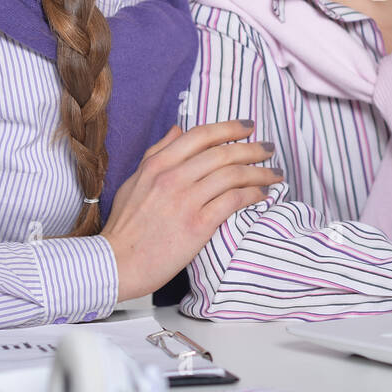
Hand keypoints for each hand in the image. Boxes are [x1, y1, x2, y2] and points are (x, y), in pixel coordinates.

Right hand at [101, 120, 279, 301]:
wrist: (116, 264)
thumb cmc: (125, 226)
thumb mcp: (134, 181)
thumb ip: (157, 153)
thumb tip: (178, 129)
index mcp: (158, 164)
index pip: (201, 135)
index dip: (230, 127)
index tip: (249, 126)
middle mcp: (173, 177)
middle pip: (223, 153)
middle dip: (253, 148)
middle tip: (269, 148)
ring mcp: (185, 200)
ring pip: (232, 175)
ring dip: (260, 172)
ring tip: (274, 174)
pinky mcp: (197, 225)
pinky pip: (233, 201)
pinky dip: (253, 194)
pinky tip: (263, 194)